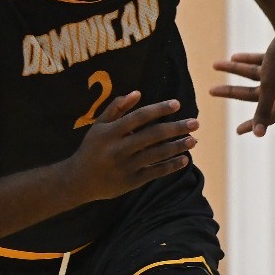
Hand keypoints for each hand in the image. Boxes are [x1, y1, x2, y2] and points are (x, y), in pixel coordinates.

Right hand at [66, 91, 196, 202]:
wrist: (78, 180)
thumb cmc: (92, 148)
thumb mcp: (99, 126)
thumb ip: (117, 108)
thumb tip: (137, 93)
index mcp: (110, 132)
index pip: (140, 117)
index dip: (159, 109)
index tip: (177, 104)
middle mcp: (118, 148)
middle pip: (153, 135)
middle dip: (176, 128)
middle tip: (196, 123)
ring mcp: (125, 166)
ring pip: (157, 154)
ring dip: (178, 147)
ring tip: (194, 140)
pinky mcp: (131, 181)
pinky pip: (155, 172)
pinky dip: (171, 166)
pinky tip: (184, 159)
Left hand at [209, 35, 274, 136]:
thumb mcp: (269, 87)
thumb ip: (263, 110)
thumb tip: (259, 135)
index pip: (267, 117)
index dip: (252, 124)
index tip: (237, 131)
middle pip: (254, 95)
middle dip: (231, 92)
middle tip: (211, 91)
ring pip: (253, 76)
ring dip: (234, 71)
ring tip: (214, 65)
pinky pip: (260, 63)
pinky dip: (247, 60)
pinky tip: (233, 57)